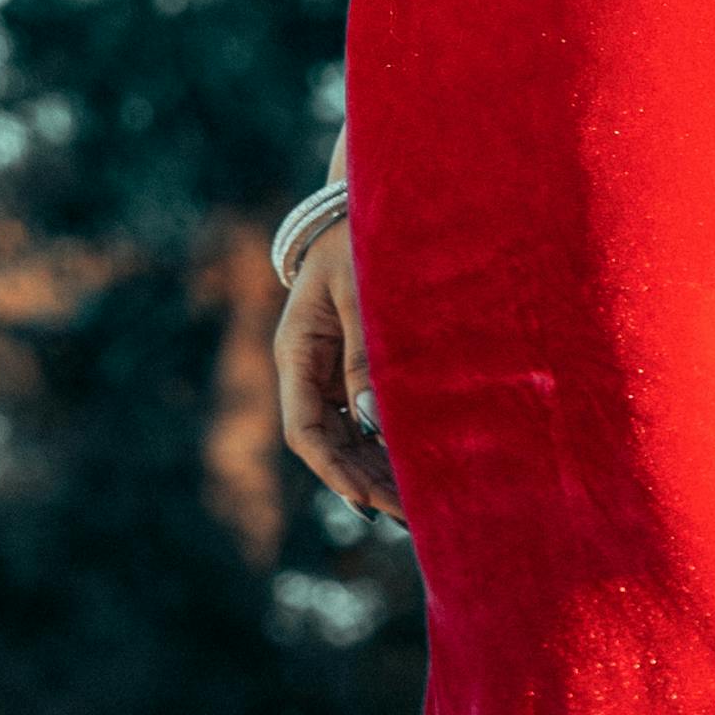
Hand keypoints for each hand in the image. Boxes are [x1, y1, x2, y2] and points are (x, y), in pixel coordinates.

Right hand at [274, 223, 403, 526]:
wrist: (367, 202)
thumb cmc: (361, 238)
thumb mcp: (362, 292)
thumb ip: (367, 355)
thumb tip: (374, 423)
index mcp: (297, 350)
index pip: (306, 429)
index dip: (335, 470)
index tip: (369, 500)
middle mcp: (308, 367)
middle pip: (329, 441)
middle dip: (364, 479)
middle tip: (412, 513)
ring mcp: (331, 366)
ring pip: (348, 433)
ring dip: (377, 467)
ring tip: (418, 502)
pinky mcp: (356, 361)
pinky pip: (366, 413)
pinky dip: (387, 440)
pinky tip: (417, 462)